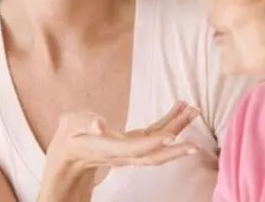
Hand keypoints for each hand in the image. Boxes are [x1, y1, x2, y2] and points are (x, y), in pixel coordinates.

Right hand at [39, 102, 200, 200]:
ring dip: (177, 129)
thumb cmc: (70, 136)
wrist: (69, 155)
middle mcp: (123, 154)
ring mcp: (131, 151)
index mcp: (108, 148)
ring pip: (158, 145)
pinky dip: (168, 124)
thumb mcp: (71, 124)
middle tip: (195, 131)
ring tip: (193, 111)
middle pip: (153, 154)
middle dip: (176, 145)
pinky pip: (155, 137)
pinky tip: (179, 110)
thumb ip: (85, 123)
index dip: (154, 143)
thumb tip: (99, 123)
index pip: (134, 149)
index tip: (173, 136)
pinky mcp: (134, 145)